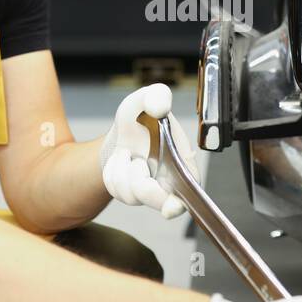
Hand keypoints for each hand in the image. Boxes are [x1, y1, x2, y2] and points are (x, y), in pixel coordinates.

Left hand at [98, 83, 199, 219]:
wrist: (120, 135)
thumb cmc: (138, 119)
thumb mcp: (144, 100)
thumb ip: (155, 96)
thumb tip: (160, 104)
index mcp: (182, 160)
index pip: (189, 186)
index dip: (182, 199)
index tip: (172, 206)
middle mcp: (170, 179)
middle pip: (161, 200)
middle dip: (143, 186)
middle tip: (135, 162)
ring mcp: (150, 190)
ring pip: (132, 193)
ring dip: (122, 170)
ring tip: (127, 153)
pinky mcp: (131, 195)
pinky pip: (116, 189)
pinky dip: (112, 172)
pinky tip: (120, 161)